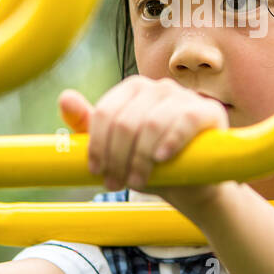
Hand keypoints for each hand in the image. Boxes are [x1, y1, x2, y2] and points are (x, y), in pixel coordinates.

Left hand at [59, 76, 229, 206]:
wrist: (192, 187)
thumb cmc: (152, 165)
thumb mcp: (116, 148)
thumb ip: (89, 125)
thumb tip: (64, 98)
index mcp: (133, 89)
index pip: (106, 113)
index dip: (98, 146)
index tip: (97, 171)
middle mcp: (158, 87)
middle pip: (126, 121)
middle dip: (117, 158)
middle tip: (117, 184)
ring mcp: (185, 96)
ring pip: (152, 123)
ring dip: (140, 158)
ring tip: (139, 181)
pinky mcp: (208, 111)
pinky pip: (185, 120)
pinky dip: (169, 141)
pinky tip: (161, 159)